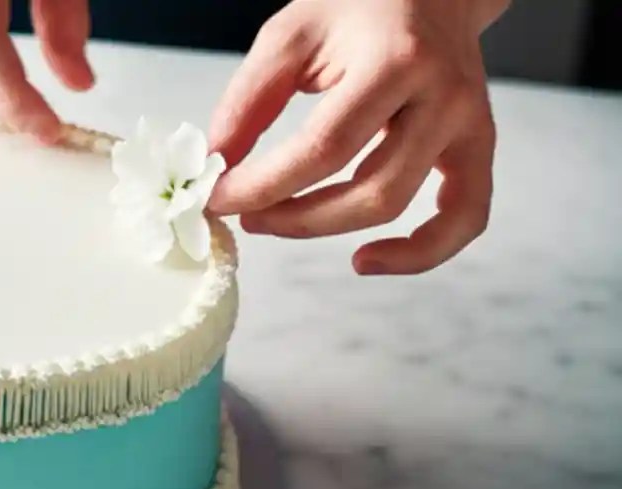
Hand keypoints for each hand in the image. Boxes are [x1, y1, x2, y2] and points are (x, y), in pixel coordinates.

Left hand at [207, 0, 508, 274]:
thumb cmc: (359, 5)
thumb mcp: (291, 35)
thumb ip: (248, 99)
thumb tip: (216, 165)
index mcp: (396, 61)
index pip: (324, 148)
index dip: (265, 186)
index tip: (218, 199)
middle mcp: (443, 97)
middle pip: (368, 192)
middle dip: (293, 218)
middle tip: (245, 214)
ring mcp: (467, 125)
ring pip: (400, 208)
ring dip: (328, 231)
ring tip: (277, 223)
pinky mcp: (476, 145)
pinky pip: (466, 218)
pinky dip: (420, 253)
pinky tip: (367, 259)